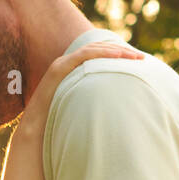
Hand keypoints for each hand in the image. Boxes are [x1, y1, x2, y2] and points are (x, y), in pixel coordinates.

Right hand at [20, 38, 145, 129]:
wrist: (36, 130)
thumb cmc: (58, 124)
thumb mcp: (83, 110)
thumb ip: (95, 104)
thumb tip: (116, 112)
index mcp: (75, 71)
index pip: (100, 57)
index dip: (119, 56)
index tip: (138, 63)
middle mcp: (68, 63)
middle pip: (100, 50)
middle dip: (122, 52)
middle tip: (142, 58)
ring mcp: (63, 63)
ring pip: (94, 49)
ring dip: (116, 51)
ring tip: (134, 57)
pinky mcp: (59, 68)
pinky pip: (84, 55)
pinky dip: (101, 53)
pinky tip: (117, 55)